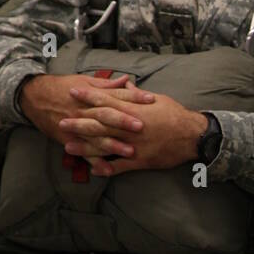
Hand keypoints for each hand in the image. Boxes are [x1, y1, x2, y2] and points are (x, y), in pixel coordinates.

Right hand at [20, 73, 154, 151]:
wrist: (34, 97)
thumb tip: (126, 80)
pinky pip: (84, 153)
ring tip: (130, 151)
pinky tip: (107, 170)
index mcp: (91, 95)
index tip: (150, 99)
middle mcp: (85, 111)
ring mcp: (77, 127)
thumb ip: (107, 85)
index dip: (133, 97)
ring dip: (114, 145)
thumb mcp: (84, 81)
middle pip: (106, 116)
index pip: (115, 95)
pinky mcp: (71, 140)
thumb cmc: (62, 87)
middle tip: (141, 126)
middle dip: (124, 121)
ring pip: (97, 137)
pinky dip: (95, 162)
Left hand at [58, 90, 206, 174]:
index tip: (73, 92)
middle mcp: (130, 127)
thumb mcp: (157, 99)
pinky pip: (120, 166)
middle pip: (100, 123)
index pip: (106, 100)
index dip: (88, 96)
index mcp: (133, 110)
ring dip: (86, 146)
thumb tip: (125, 84)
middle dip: (79, 122)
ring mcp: (134, 145)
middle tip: (61, 121)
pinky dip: (107, 168)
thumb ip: (137, 94)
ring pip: (105, 146)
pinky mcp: (141, 160)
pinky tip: (94, 169)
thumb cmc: (176, 115)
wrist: (193, 136)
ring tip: (69, 146)